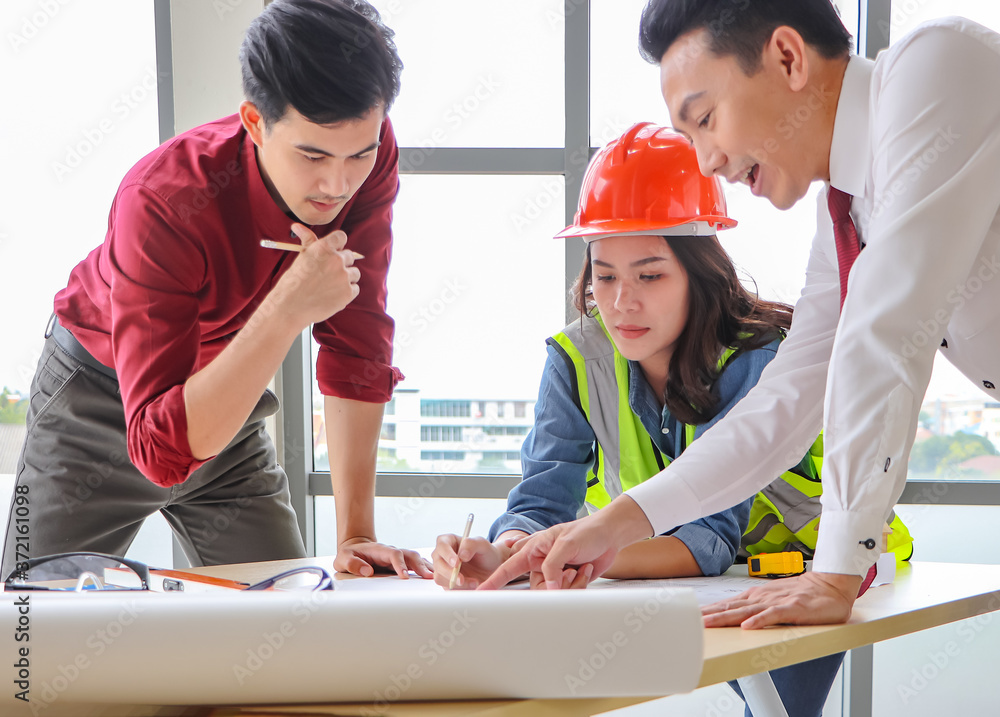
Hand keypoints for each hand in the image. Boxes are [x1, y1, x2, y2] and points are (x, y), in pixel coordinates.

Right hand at [271, 223, 360, 326]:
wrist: (291, 306)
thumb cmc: (294, 281)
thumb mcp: (301, 257)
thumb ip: (307, 240)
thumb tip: (297, 225)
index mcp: (324, 248)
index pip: (341, 237)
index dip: (338, 245)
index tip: (333, 252)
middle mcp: (337, 260)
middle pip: (349, 256)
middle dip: (341, 264)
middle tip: (327, 274)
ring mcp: (344, 277)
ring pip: (354, 273)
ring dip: (346, 278)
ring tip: (329, 286)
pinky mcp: (348, 292)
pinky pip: (355, 288)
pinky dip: (347, 292)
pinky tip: (333, 295)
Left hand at [334, 537, 432, 578]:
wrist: (354, 549)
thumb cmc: (349, 554)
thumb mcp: (343, 558)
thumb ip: (353, 564)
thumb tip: (367, 571)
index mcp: (380, 550)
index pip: (394, 554)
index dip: (400, 564)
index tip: (404, 576)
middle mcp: (392, 551)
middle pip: (410, 555)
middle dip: (420, 565)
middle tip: (428, 577)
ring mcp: (398, 556)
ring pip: (416, 558)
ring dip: (426, 567)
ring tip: (435, 578)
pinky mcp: (401, 563)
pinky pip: (416, 563)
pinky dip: (426, 568)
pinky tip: (433, 576)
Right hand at [432, 534, 518, 589]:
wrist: (491, 568)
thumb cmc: (485, 553)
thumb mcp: (483, 544)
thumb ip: (472, 544)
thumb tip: (461, 555)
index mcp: (448, 541)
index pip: (442, 545)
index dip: (447, 554)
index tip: (457, 563)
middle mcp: (442, 555)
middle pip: (438, 564)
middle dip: (449, 573)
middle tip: (462, 579)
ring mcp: (443, 569)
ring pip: (440, 578)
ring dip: (456, 583)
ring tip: (474, 582)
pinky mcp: (446, 582)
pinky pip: (447, 588)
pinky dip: (460, 589)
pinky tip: (472, 585)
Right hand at [478, 497, 651, 589]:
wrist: (610, 535)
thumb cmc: (587, 531)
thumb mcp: (566, 544)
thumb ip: (552, 565)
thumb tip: (547, 586)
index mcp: (534, 550)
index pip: (509, 568)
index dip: (494, 581)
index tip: (480, 593)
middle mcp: (541, 563)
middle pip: (537, 588)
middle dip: (555, 585)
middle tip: (570, 572)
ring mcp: (555, 574)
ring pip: (553, 594)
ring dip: (571, 583)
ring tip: (580, 567)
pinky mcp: (568, 581)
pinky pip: (569, 594)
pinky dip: (580, 583)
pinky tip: (585, 569)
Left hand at [701, 571, 862, 627]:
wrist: (828, 586)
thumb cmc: (800, 594)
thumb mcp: (771, 600)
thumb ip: (754, 607)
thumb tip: (732, 617)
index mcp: (754, 596)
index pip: (726, 605)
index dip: (708, 611)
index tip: (689, 617)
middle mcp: (760, 597)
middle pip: (730, 608)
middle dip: (709, 615)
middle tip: (690, 622)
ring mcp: (775, 602)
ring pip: (745, 611)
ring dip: (725, 618)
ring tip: (708, 624)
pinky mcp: (791, 608)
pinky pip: (772, 616)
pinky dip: (759, 621)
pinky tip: (747, 626)